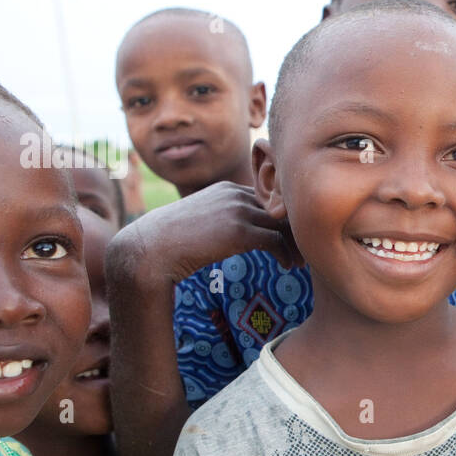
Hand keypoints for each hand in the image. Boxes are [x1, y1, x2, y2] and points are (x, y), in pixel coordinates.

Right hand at [111, 181, 299, 285]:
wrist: (151, 249)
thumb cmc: (171, 240)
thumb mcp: (201, 221)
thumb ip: (222, 220)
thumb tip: (234, 236)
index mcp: (227, 188)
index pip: (266, 199)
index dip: (281, 219)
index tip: (291, 236)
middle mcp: (235, 194)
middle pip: (279, 209)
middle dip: (293, 230)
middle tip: (304, 249)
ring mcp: (238, 211)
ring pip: (282, 224)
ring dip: (294, 245)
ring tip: (300, 262)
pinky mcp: (239, 231)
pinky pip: (275, 241)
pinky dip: (286, 255)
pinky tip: (287, 267)